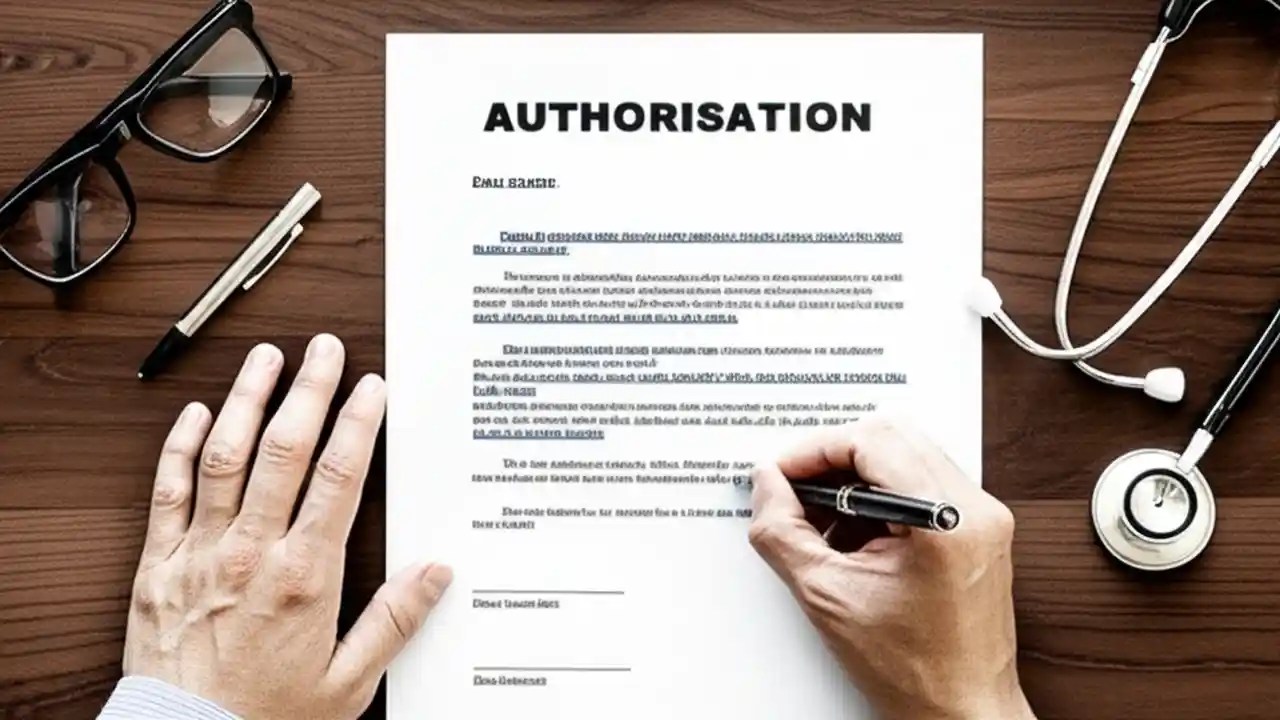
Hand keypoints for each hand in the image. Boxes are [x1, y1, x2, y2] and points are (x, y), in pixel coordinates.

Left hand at [124, 335, 452, 719]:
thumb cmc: (267, 718)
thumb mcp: (350, 683)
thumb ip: (395, 621)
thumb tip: (436, 572)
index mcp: (304, 576)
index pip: (338, 478)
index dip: (358, 424)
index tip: (371, 388)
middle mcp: (252, 552)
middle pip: (285, 450)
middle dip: (309, 390)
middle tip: (323, 349)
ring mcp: (200, 553)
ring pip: (225, 456)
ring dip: (248, 399)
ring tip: (265, 357)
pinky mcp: (157, 566)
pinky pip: (167, 491)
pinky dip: (181, 446)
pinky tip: (199, 413)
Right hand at [748, 418, 1035, 719]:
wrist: (963, 713)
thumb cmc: (914, 672)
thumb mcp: (827, 597)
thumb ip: (783, 532)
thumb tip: (766, 485)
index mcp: (947, 520)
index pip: (872, 441)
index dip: (815, 450)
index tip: (782, 474)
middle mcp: (975, 509)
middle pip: (892, 437)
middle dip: (834, 458)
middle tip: (797, 491)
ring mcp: (983, 518)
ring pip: (907, 455)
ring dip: (856, 478)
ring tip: (824, 523)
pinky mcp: (979, 530)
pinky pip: (922, 483)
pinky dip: (880, 497)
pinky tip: (854, 537)